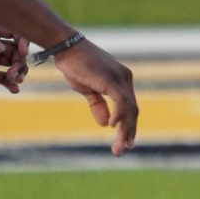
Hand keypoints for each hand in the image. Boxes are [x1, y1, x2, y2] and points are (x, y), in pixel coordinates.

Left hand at [0, 24, 26, 92]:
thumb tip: (3, 45)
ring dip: (18, 72)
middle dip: (20, 61)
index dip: (22, 40)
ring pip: (13, 65)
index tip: (24, 51)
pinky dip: (11, 84)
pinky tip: (15, 90)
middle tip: (14, 72)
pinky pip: (3, 79)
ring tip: (15, 80)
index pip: (13, 33)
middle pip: (16, 51)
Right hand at [49, 39, 137, 155]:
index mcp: (122, 82)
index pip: (130, 108)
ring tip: (119, 146)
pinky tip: (112, 126)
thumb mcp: (88, 90)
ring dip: (124, 129)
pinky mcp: (111, 79)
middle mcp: (126, 80)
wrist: (66, 48)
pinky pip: (120, 100)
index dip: (129, 126)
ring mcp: (120, 79)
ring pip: (129, 108)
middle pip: (133, 110)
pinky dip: (119, 114)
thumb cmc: (76, 66)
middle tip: (122, 150)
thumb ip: (98, 105)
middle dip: (128, 132)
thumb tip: (105, 124)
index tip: (126, 143)